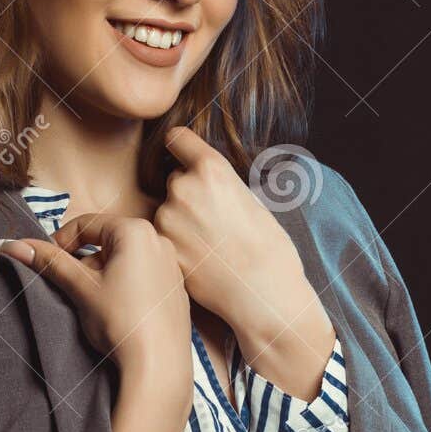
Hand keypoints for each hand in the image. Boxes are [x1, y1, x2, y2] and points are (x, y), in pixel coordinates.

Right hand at [0, 214, 192, 404]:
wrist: (158, 364)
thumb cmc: (121, 321)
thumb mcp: (79, 287)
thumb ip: (48, 262)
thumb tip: (12, 245)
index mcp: (135, 231)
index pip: (84, 225)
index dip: (59, 244)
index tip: (48, 265)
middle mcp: (158, 241)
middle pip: (105, 242)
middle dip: (83, 264)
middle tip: (74, 290)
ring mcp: (170, 265)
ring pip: (122, 261)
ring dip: (101, 277)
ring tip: (96, 306)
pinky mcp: (174, 288)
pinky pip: (140, 277)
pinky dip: (123, 288)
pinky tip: (118, 313)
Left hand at [155, 126, 331, 355]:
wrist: (263, 293)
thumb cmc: (269, 248)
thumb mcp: (250, 200)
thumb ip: (219, 184)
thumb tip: (202, 179)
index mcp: (211, 169)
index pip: (177, 138)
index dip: (180, 147)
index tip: (180, 154)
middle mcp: (183, 187)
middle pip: (174, 179)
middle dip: (187, 193)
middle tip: (212, 219)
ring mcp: (167, 219)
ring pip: (166, 209)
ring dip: (179, 221)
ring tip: (209, 244)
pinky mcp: (161, 247)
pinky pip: (163, 236)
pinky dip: (176, 244)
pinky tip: (201, 259)